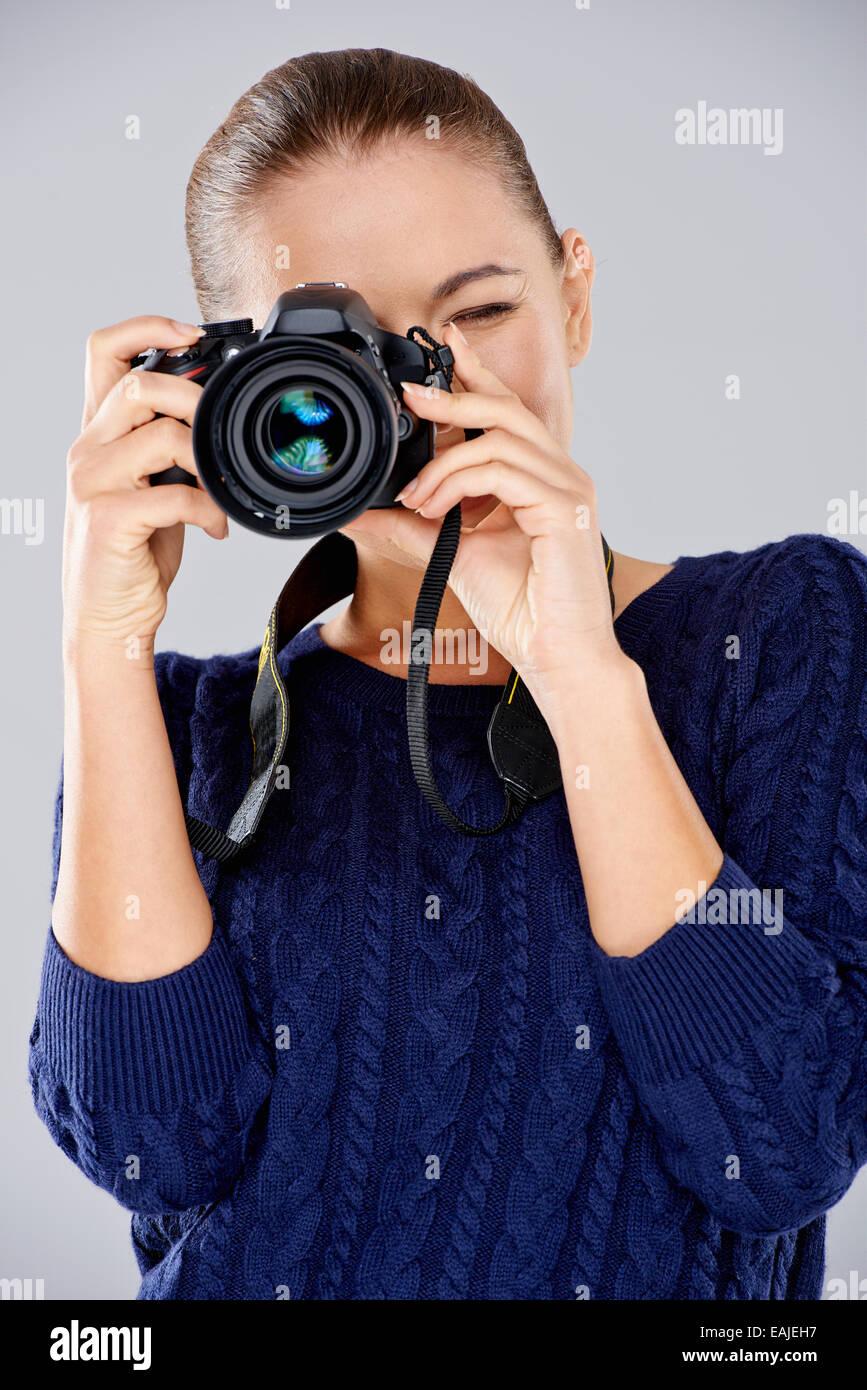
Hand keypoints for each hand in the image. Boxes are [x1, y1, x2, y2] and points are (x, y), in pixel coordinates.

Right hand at [63, 316, 228, 653]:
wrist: (108, 614)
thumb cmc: (133, 550)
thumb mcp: (150, 484)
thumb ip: (168, 447)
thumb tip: (214, 415)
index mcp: (98, 433)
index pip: (103, 351)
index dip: (147, 326)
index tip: (191, 332)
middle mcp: (88, 450)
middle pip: (140, 384)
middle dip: (195, 399)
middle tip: (221, 431)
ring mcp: (94, 483)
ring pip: (164, 435)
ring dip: (210, 461)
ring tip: (222, 490)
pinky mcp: (109, 520)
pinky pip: (174, 495)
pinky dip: (209, 510)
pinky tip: (216, 527)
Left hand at [345, 321, 626, 708]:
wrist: (557, 657)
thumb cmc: (522, 610)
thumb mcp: (455, 555)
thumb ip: (415, 526)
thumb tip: (363, 510)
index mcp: (541, 479)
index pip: (509, 411)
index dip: (477, 373)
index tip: (443, 344)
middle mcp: (561, 474)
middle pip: (508, 408)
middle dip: (455, 392)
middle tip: (409, 394)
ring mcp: (568, 488)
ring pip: (499, 438)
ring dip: (444, 463)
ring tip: (415, 498)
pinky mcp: (564, 508)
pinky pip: (503, 471)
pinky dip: (459, 483)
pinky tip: (437, 509)